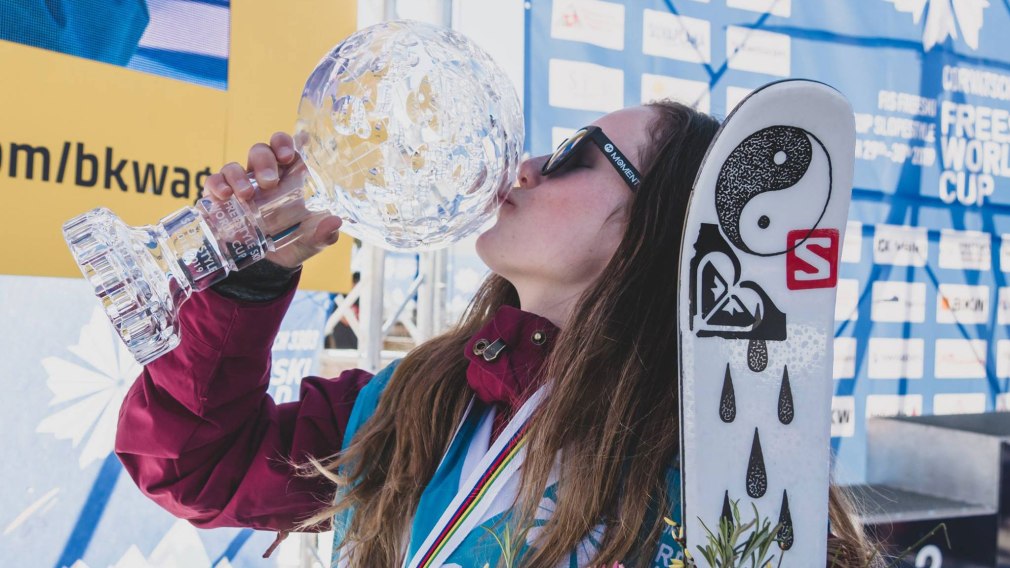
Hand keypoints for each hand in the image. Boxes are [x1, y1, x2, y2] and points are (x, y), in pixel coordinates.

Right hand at [202, 132, 342, 268]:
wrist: (269, 266)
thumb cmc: (293, 243)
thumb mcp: (311, 241)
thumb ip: (324, 233)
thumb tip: (334, 222)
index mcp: (289, 178)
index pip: (289, 149)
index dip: (289, 142)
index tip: (292, 150)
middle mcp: (264, 176)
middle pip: (262, 150)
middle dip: (266, 159)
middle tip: (271, 181)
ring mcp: (241, 185)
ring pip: (236, 164)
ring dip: (240, 175)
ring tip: (247, 195)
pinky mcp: (220, 198)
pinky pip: (214, 181)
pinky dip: (217, 184)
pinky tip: (225, 196)